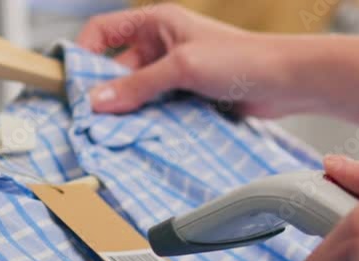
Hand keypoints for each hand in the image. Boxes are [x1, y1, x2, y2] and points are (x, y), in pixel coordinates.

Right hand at [77, 5, 310, 116]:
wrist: (286, 83)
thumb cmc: (241, 59)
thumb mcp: (182, 68)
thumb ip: (139, 85)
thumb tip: (97, 100)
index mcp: (157, 23)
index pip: (104, 32)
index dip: (85, 53)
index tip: (73, 83)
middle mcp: (163, 46)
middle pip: (118, 69)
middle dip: (108, 93)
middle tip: (94, 120)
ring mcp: (176, 75)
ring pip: (138, 95)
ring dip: (130, 113)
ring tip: (118, 134)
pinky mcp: (189, 99)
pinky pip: (159, 111)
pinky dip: (151, 124)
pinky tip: (145, 139)